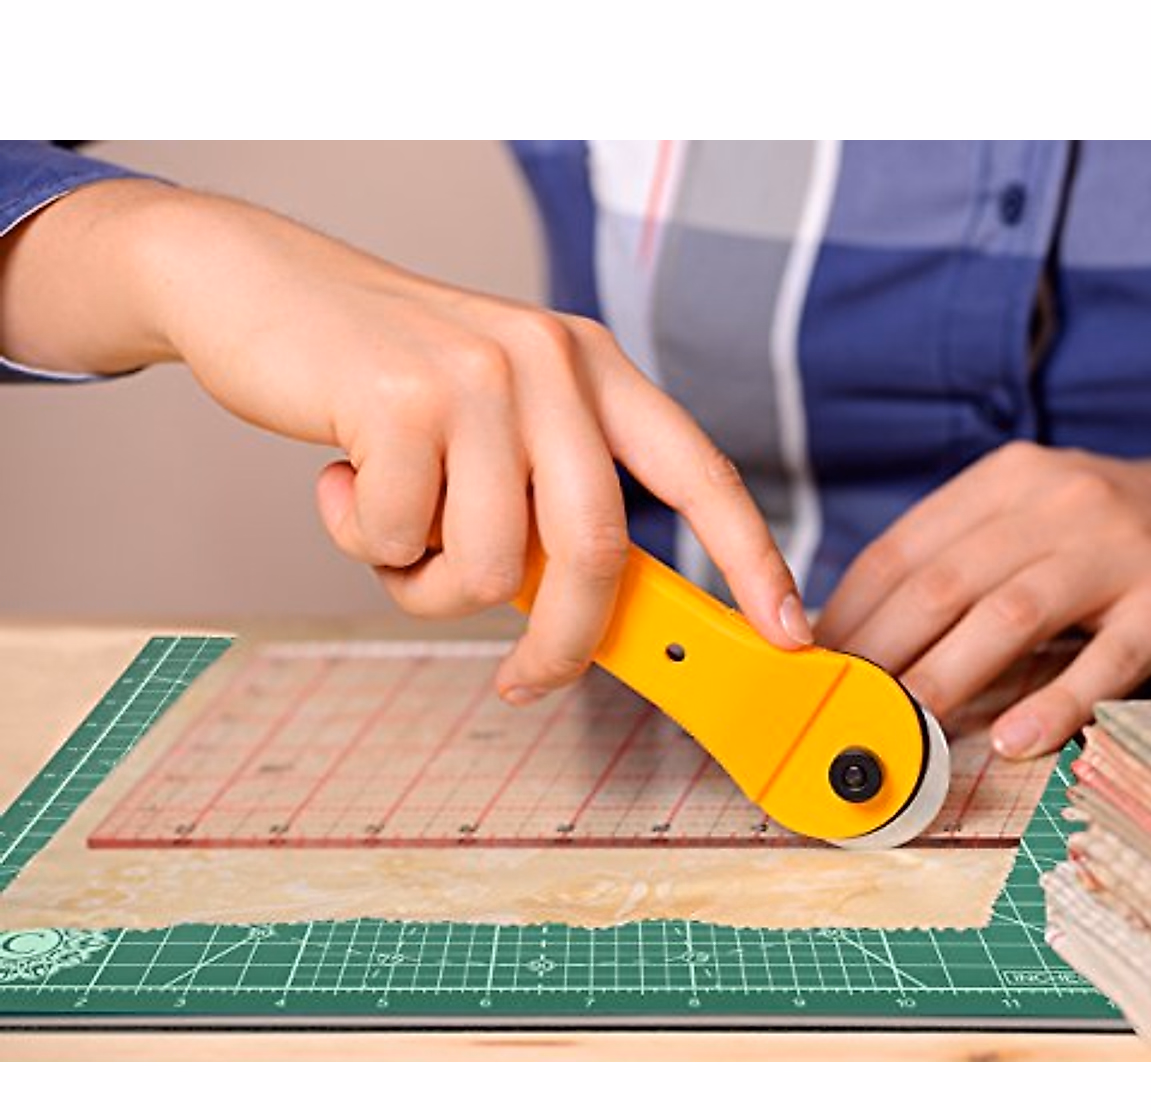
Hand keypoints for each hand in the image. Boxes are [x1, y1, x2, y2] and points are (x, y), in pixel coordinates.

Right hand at [0, 180, 809, 700]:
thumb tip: (584, 617)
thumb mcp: (492, 427)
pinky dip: (363, 542)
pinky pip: (397, 543)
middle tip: (520, 680)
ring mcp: (478, 377)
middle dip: (560, 645)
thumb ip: (542, 505)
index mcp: (591, 369)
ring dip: (424, 582)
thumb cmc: (383, 380)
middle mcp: (550, 363)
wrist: (259, 286)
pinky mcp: (399, 400)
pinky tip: (340, 479)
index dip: (752, 560)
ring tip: (389, 522)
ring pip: (484, 567)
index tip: (788, 632)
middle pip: (595, 555)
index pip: (697, 472)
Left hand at [815, 442, 1150, 757]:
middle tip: (845, 707)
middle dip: (880, 653)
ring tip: (905, 727)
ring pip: (1008, 619)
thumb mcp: (1019, 515)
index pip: (899, 552)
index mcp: (1000, 482)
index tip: (814, 663)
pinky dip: (1056, 704)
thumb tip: (854, 629)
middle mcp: (1053, 503)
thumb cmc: (1095, 530)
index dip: (848, 614)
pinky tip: (1014, 741)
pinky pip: (1105, 660)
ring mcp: (1114, 549)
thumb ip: (948, 558)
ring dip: (945, 679)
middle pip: (941, 586)